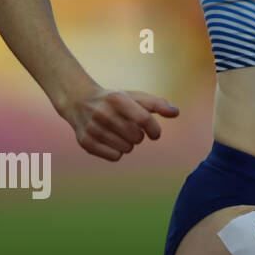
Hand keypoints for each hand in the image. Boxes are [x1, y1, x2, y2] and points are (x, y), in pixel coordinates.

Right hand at [62, 86, 176, 160]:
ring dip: (129, 144)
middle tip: (131, 129)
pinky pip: (115, 157)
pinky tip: (111, 141)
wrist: (79, 101)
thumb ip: (157, 104)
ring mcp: (92, 128)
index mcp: (117, 99)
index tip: (155, 134)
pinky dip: (117, 152)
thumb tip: (176, 113)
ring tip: (119, 133)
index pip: (143, 119)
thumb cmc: (115, 100)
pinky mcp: (85, 142)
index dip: (154, 130)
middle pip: (136, 137)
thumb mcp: (134, 97)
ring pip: (126, 149)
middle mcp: (103, 113)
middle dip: (139, 136)